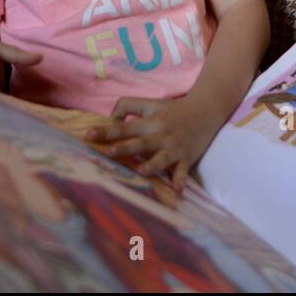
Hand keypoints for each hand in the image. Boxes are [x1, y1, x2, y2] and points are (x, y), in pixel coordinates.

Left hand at [83, 94, 224, 192]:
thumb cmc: (174, 109)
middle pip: (139, 141)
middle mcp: (160, 133)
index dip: (107, 130)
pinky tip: (177, 192)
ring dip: (152, 164)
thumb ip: (129, 107)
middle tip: (106, 152)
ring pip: (161, 157)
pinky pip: (183, 171)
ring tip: (141, 170)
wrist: (206, 110)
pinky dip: (180, 180)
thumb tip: (111, 119)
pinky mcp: (187, 157)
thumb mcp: (151, 103)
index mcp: (150, 120)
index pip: (125, 125)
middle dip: (123, 147)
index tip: (88, 135)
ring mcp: (174, 146)